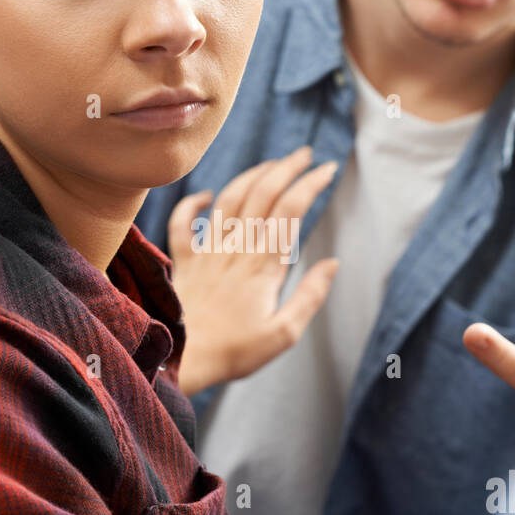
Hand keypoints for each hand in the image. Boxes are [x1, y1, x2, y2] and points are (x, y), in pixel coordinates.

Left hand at [168, 146, 340, 395]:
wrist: (183, 359)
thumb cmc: (235, 352)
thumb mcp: (284, 333)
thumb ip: (310, 296)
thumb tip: (332, 264)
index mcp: (264, 265)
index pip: (291, 210)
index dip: (310, 184)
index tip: (326, 169)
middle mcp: (236, 250)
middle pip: (263, 194)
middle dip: (287, 168)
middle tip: (305, 154)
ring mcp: (207, 252)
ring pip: (229, 199)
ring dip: (252, 175)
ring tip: (272, 164)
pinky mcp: (183, 261)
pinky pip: (182, 223)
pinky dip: (192, 204)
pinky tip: (206, 195)